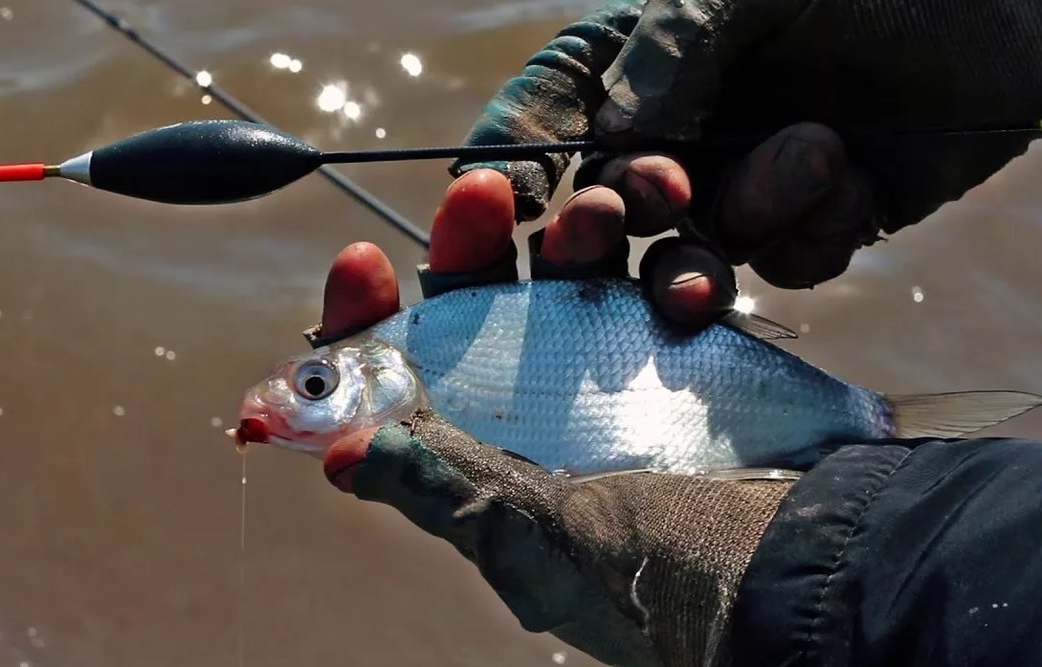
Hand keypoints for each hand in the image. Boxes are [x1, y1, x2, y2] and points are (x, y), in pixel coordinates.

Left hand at [310, 170, 795, 666]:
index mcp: (482, 460)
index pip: (403, 381)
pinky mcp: (683, 355)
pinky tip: (683, 282)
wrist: (800, 572)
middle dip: (468, 240)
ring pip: (566, 278)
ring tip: (598, 216)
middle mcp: (538, 413)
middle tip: (479, 193)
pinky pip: (656, 282)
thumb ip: (441, 485)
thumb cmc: (651, 575)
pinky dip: (664, 262)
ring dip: (571, 233)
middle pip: (477, 308)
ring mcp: (612, 379)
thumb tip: (341, 454)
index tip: (362, 260)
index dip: (369, 321)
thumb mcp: (531, 542)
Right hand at [449, 0, 1040, 291]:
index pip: (544, 121)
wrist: (998, 19)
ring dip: (747, 216)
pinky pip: (783, 265)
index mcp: (635, 68)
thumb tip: (614, 140)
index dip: (518, 165)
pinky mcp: (801, 230)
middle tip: (646, 197)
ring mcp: (735, 191)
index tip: (513, 199)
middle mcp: (674, 138)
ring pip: (695, 252)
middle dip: (614, 215)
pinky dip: (818, 227)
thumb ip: (674, 52)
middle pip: (602, 212)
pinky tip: (859, 174)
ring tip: (813, 152)